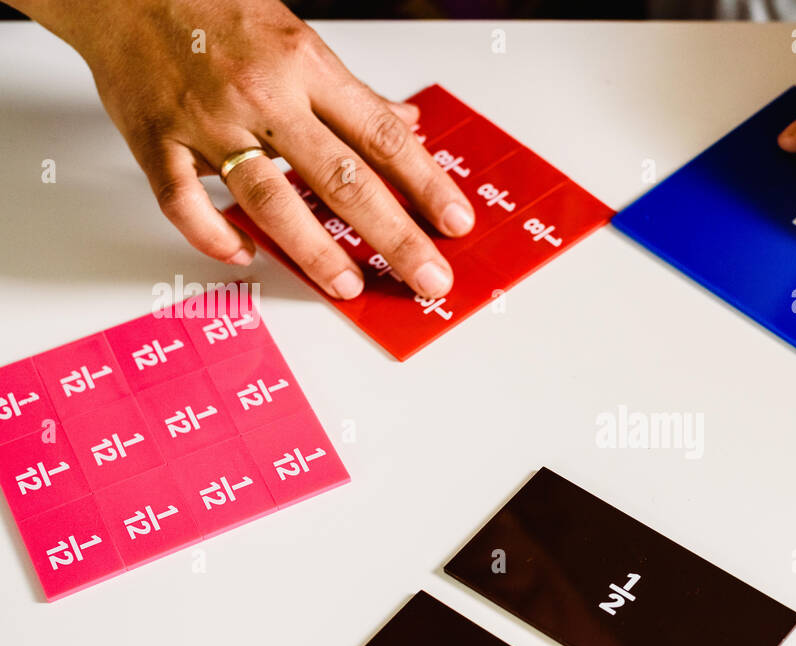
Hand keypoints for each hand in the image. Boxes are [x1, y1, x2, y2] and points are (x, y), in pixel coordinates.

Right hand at [16, 0, 472, 299]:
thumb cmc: (214, 10)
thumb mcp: (298, 38)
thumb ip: (353, 93)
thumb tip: (407, 125)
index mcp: (305, 66)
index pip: (381, 136)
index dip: (425, 183)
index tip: (456, 222)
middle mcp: (263, 96)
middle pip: (342, 177)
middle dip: (394, 235)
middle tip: (429, 277)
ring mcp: (207, 122)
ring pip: (270, 199)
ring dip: (315, 250)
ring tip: (349, 285)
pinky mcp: (156, 141)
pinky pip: (185, 202)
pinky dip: (215, 235)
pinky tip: (247, 255)